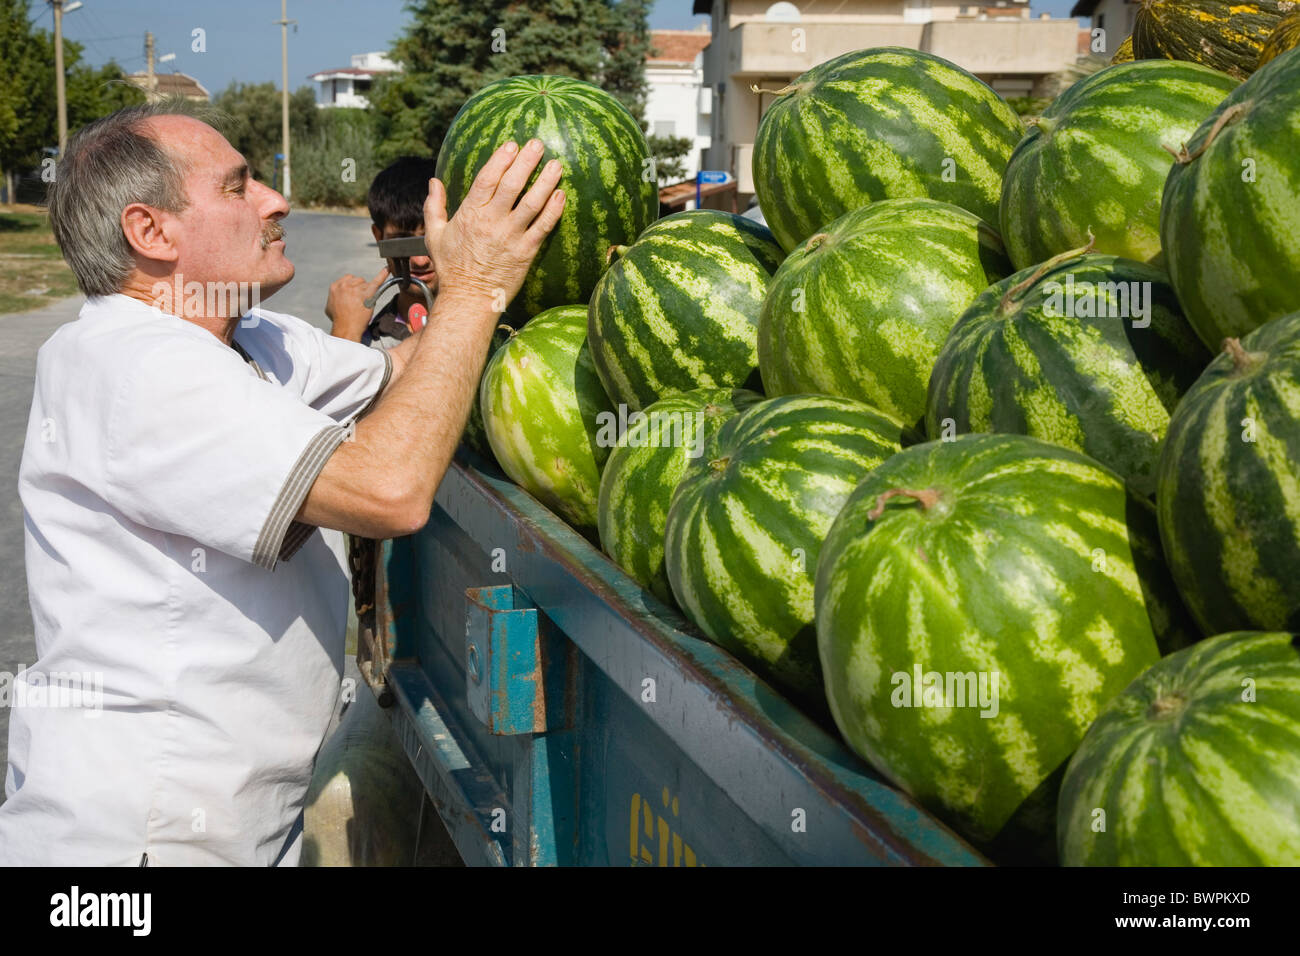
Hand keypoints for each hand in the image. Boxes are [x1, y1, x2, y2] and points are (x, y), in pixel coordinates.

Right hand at [326, 267, 387, 340]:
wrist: (346, 328)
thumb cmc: (338, 320)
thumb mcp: (329, 306)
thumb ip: (334, 297)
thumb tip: (338, 295)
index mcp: (335, 286)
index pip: (348, 279)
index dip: (353, 287)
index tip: (354, 295)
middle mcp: (345, 285)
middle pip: (358, 280)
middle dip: (360, 289)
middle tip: (359, 302)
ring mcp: (356, 288)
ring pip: (366, 284)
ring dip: (367, 292)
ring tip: (363, 304)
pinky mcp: (367, 294)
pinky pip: (377, 282)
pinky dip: (383, 275)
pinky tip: (387, 270)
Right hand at [422, 139, 565, 310]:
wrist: (469, 300)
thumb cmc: (452, 268)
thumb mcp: (434, 235)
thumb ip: (434, 207)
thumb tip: (434, 181)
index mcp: (470, 214)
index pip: (488, 179)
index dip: (501, 160)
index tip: (512, 145)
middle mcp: (492, 222)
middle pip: (512, 185)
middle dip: (526, 162)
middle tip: (538, 144)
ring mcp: (511, 237)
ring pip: (532, 203)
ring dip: (546, 182)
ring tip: (557, 164)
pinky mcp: (526, 253)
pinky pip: (543, 227)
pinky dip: (554, 210)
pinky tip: (561, 195)